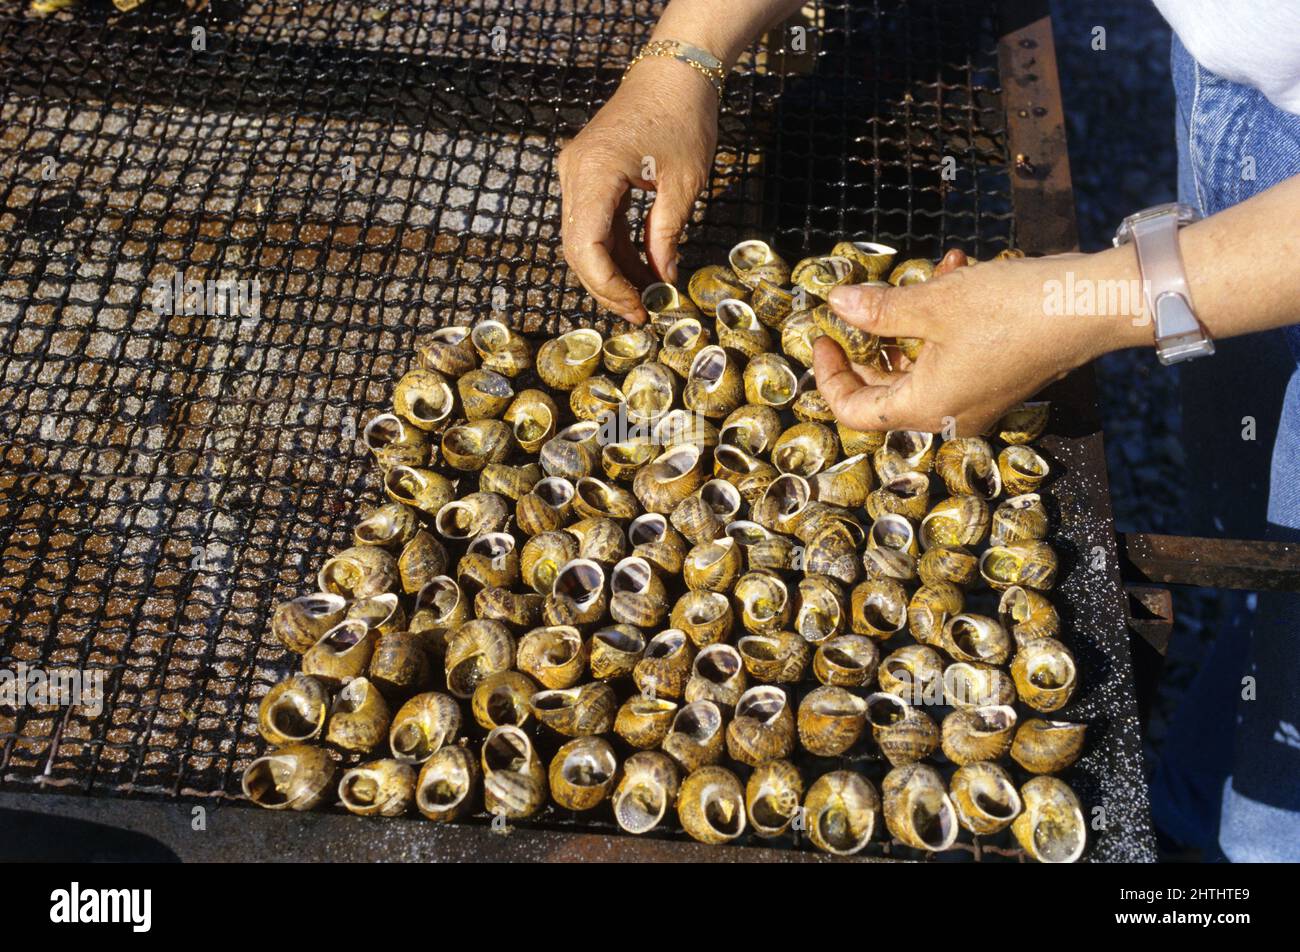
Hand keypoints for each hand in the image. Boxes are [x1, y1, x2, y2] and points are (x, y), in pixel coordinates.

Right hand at [558, 57, 717, 323]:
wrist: (673, 71)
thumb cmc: (684, 117)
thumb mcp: (684, 182)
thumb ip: (667, 233)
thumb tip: (662, 279)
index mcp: (593, 172)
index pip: (585, 247)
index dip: (609, 285)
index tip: (639, 307)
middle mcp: (574, 173)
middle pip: (577, 249)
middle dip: (607, 286)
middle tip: (642, 312)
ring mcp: (575, 172)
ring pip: (582, 240)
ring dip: (612, 271)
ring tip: (647, 296)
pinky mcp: (586, 174)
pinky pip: (593, 223)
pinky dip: (615, 249)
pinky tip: (642, 270)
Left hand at [813, 249, 1112, 434]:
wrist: (1092, 305)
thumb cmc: (1014, 309)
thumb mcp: (934, 303)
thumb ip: (878, 310)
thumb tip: (837, 304)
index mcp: (926, 408)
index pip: (854, 410)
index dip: (831, 374)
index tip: (825, 336)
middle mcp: (949, 415)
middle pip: (883, 390)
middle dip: (871, 341)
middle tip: (861, 303)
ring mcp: (974, 398)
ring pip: (918, 364)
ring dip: (912, 317)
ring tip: (929, 271)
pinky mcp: (995, 377)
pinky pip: (950, 354)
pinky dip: (944, 319)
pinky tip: (956, 269)